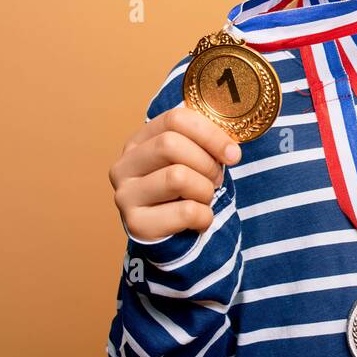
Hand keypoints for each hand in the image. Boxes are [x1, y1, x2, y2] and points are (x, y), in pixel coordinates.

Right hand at [110, 106, 242, 240]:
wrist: (173, 236)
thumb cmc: (186, 192)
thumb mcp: (192, 160)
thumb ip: (204, 143)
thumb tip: (230, 148)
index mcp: (138, 142)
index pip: (175, 119)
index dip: (211, 133)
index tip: (232, 153)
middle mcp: (124, 166)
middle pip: (170, 144)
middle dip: (206, 163)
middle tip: (216, 180)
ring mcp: (125, 195)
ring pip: (177, 177)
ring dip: (204, 190)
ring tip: (204, 199)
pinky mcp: (136, 224)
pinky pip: (185, 212)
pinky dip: (204, 216)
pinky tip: (198, 220)